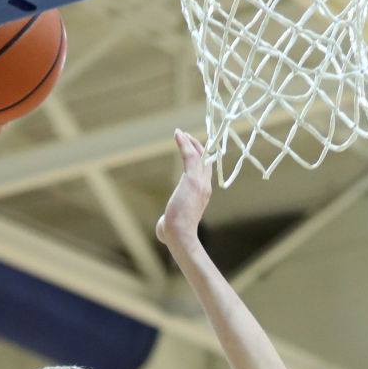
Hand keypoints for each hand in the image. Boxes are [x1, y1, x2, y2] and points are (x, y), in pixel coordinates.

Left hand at [156, 128, 211, 250]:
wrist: (180, 236)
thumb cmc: (174, 234)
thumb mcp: (172, 224)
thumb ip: (168, 220)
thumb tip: (162, 225)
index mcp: (202, 194)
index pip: (204, 171)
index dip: (200, 159)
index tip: (191, 148)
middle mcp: (205, 186)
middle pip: (205, 160)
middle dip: (197, 146)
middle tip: (186, 136)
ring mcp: (200, 182)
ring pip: (198, 155)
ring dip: (189, 142)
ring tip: (180, 132)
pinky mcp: (192, 180)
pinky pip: (190, 156)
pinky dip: (184, 143)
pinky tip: (178, 134)